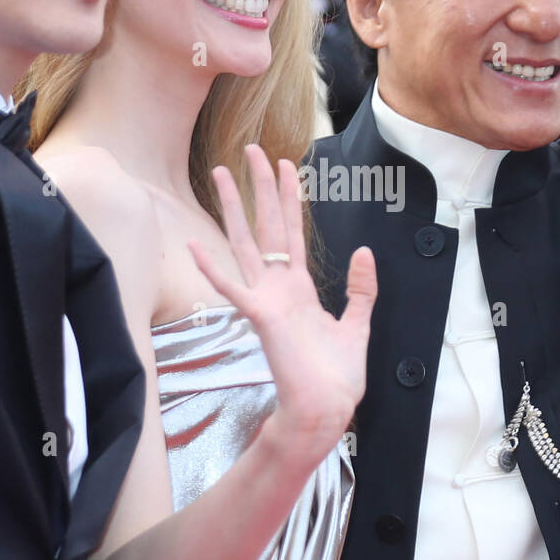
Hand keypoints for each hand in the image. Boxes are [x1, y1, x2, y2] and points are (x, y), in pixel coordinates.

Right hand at [187, 146, 377, 464]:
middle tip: (250, 149)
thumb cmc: (337, 377)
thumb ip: (360, 289)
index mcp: (299, 290)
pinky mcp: (261, 317)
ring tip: (218, 172)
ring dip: (232, 208)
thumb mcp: (357, 324)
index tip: (285, 165)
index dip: (289, 198)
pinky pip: (233, 288)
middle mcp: (278, 288)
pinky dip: (213, 269)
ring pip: (245, 244)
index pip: (291, 233)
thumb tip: (364, 252)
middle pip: (266, 226)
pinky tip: (196, 245)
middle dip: (259, 187)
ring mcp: (266, 300)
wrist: (327, 410)